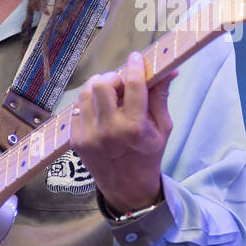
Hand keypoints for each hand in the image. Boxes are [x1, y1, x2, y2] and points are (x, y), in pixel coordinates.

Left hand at [72, 51, 177, 214]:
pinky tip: (99, 110)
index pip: (133, 85)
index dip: (135, 66)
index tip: (136, 57)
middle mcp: (110, 131)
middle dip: (113, 77)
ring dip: (98, 86)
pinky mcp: (77, 140)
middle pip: (103, 84)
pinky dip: (89, 103)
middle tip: (121, 82)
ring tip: (109, 92)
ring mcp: (90, 136)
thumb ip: (160, 97)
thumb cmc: (148, 154)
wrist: (127, 187)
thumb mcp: (162, 127)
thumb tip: (169, 70)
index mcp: (135, 128)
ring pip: (86, 93)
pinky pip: (77, 109)